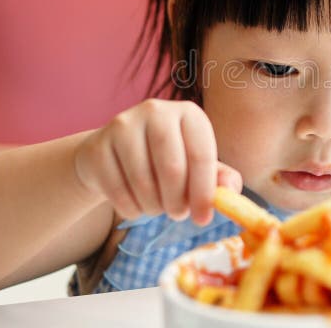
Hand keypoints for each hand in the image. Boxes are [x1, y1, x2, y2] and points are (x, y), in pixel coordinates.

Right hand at [73, 99, 241, 224]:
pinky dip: (130, 208)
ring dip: (153, 206)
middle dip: (177, 201)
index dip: (204, 192)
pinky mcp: (98, 146)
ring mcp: (123, 125)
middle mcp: (156, 111)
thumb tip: (231, 191)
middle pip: (171, 167)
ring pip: (143, 181)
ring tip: (158, 207)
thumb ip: (219, 177)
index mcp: (188, 113)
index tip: (203, 219)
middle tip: (178, 215)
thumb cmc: (165, 161)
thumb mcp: (196, 164)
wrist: (113, 155)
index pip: (201, 154)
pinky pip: (117, 190)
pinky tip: (136, 205)